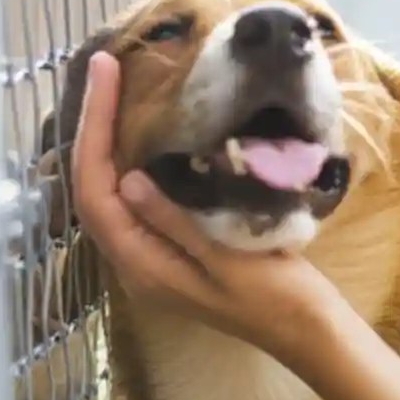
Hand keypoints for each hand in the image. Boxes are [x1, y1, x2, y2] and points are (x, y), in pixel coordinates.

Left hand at [70, 51, 342, 356]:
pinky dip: (132, 158)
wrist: (306, 329)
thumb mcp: (228, 259)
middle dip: (93, 127)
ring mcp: (154, 255)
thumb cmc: (275, 298)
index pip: (96, 192)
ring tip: (114, 91)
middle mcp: (137, 261)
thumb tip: (129, 180)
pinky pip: (137, 197)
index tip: (104, 76)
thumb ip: (177, 222)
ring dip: (108, 141)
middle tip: (105, 70)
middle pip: (94, 187)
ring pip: (112, 191)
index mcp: (143, 266)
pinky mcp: (173, 247)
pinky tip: (145, 133)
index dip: (93, 131)